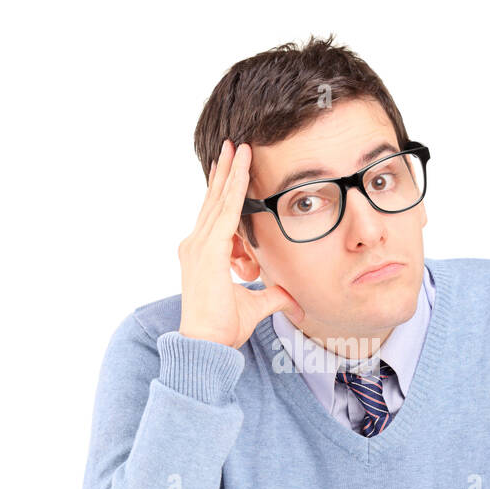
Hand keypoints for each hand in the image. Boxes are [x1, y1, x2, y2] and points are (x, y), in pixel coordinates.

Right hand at [177, 138, 304, 348]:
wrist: (206, 343)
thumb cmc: (223, 328)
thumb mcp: (255, 305)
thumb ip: (273, 295)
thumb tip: (292, 298)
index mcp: (202, 253)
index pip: (216, 214)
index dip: (223, 189)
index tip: (230, 167)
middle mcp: (196, 245)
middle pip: (213, 200)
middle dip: (224, 171)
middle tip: (232, 145)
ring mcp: (199, 246)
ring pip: (219, 200)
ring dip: (231, 172)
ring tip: (239, 147)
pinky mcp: (208, 251)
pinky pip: (225, 213)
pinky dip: (234, 190)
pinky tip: (241, 171)